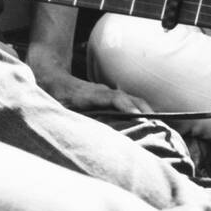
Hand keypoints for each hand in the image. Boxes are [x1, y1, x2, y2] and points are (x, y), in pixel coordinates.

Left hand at [30, 56, 149, 113]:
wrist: (52, 77)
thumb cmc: (56, 96)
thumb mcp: (61, 109)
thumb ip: (72, 118)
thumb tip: (85, 133)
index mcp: (91, 95)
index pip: (113, 98)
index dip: (126, 106)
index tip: (139, 116)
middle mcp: (103, 91)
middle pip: (128, 98)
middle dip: (144, 109)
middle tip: (158, 124)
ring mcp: (107, 92)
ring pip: (131, 99)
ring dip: (144, 110)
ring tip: (159, 125)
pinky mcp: (108, 96)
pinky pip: (128, 101)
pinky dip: (139, 109)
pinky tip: (147, 120)